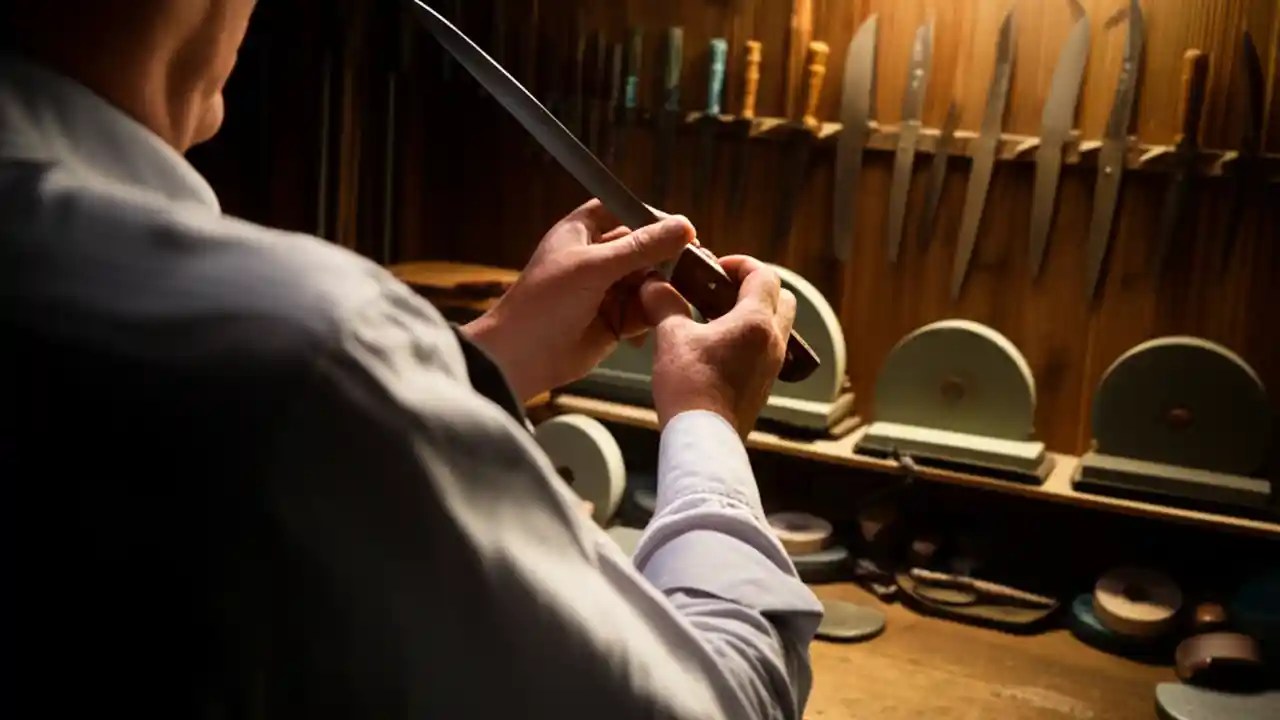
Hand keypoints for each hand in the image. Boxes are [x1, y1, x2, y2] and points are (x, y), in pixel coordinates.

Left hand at [462, 199, 694, 400]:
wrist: (521, 359)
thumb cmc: (545, 303)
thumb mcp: (595, 267)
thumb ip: (641, 247)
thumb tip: (684, 227)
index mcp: (580, 233)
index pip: (621, 210)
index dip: (650, 216)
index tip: (682, 229)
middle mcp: (594, 258)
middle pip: (641, 248)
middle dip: (665, 258)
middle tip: (694, 265)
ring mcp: (604, 290)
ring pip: (646, 280)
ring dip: (659, 289)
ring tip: (670, 298)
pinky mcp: (613, 320)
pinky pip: (643, 310)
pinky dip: (651, 314)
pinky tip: (653, 321)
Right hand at [641, 256, 796, 435]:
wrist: (704, 439)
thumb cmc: (691, 385)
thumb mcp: (672, 337)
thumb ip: (664, 303)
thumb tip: (653, 284)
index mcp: (756, 321)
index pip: (765, 275)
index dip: (741, 264)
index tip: (715, 268)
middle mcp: (774, 341)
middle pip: (782, 298)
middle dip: (755, 287)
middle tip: (721, 291)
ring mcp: (773, 366)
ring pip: (777, 326)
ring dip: (753, 314)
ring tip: (715, 318)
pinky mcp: (764, 385)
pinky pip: (767, 350)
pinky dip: (750, 339)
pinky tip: (717, 348)